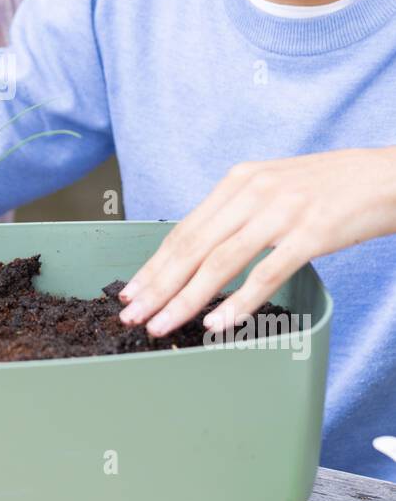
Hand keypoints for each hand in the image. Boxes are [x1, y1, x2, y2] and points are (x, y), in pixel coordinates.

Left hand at [117, 149, 395, 335]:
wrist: (387, 176)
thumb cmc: (331, 188)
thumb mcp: (275, 187)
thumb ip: (239, 213)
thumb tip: (202, 251)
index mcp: (239, 181)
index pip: (185, 230)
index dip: (154, 264)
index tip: (132, 291)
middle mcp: (253, 192)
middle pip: (193, 246)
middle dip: (158, 285)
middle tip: (131, 316)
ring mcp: (281, 212)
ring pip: (220, 262)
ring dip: (186, 299)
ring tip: (162, 325)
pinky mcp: (311, 233)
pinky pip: (266, 273)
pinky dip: (238, 301)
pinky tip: (217, 323)